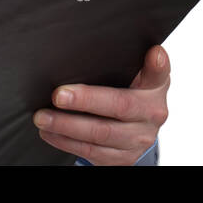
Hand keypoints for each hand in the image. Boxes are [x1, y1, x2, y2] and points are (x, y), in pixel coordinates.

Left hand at [33, 44, 169, 164]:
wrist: (139, 132)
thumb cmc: (133, 94)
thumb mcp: (140, 76)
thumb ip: (137, 62)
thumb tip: (129, 43)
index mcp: (155, 88)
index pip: (159, 73)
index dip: (157, 65)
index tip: (153, 53)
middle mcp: (151, 115)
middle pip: (119, 105)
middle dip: (86, 100)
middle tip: (58, 95)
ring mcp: (137, 140)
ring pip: (100, 134)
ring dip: (67, 126)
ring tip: (43, 117)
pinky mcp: (121, 159)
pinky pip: (91, 151)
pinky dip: (66, 142)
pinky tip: (50, 132)